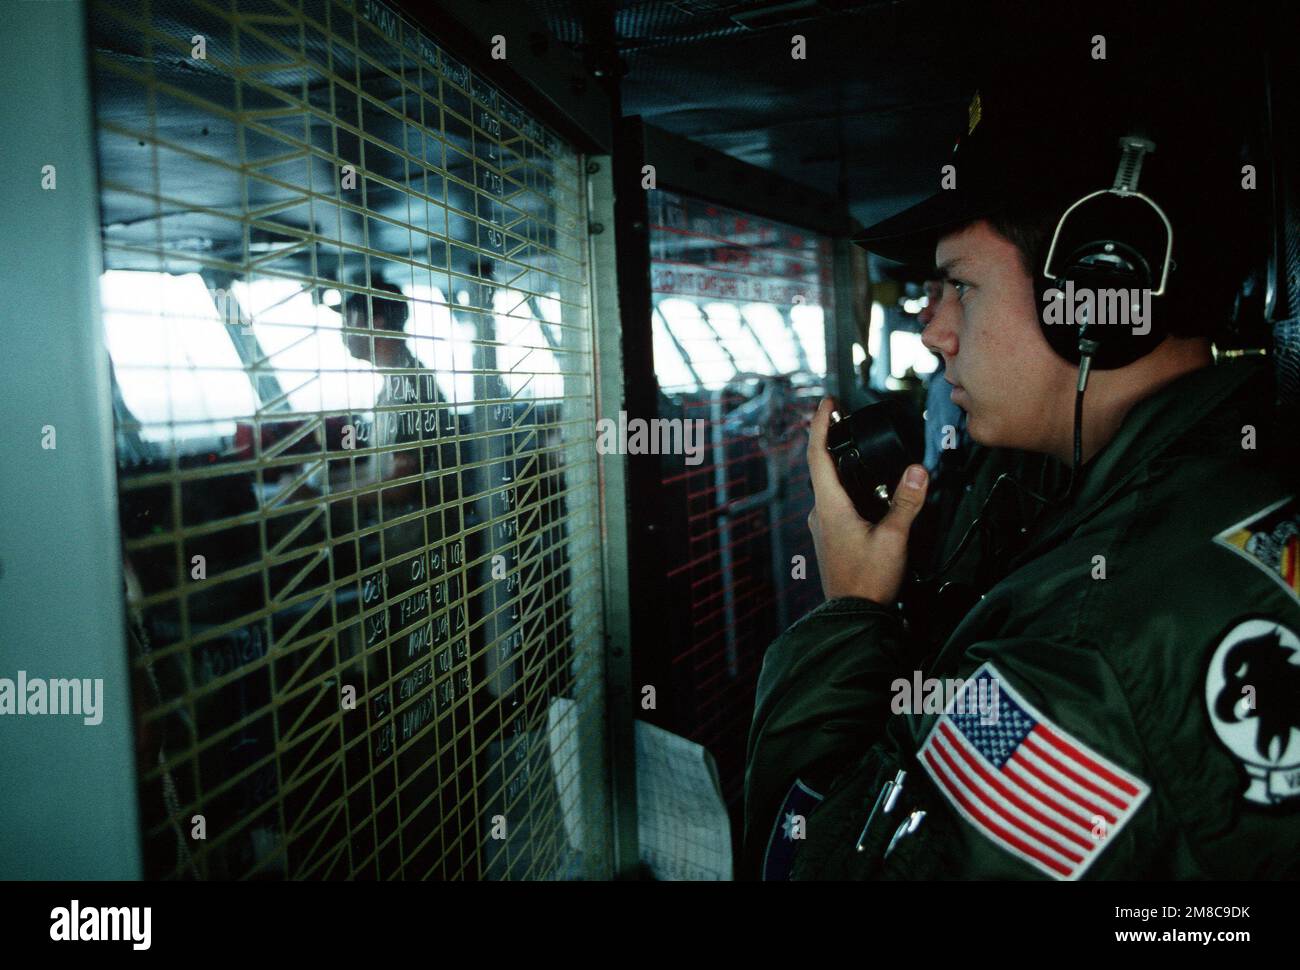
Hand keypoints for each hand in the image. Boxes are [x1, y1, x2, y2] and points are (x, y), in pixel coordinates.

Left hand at [806, 396, 928, 603]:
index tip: (826, 403)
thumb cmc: (867, 582)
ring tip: (858, 448)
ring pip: (830, 486)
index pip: (817, 455)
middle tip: (843, 418)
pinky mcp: (832, 537)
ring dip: (842, 464)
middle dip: (832, 439)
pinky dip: (848, 486)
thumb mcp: (893, 538)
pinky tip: (867, 491)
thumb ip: (906, 502)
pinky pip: (837, 502)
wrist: (852, 617)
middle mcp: (821, 513)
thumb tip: (918, 470)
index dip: (820, 425)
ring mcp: (824, 526)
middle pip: (822, 467)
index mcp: (829, 507)